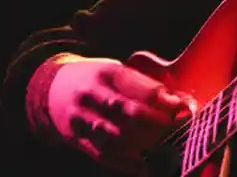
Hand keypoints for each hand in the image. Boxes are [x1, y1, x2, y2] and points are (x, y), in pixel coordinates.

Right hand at [46, 56, 190, 173]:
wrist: (52, 88)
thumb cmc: (96, 79)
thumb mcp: (116, 71)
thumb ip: (143, 85)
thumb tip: (178, 102)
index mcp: (108, 73)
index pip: (142, 89)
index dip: (167, 102)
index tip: (184, 109)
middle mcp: (93, 95)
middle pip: (130, 113)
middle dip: (157, 124)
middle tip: (174, 131)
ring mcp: (82, 118)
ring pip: (116, 137)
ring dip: (142, 146)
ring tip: (161, 150)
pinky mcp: (76, 138)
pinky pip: (102, 154)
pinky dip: (124, 163)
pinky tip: (141, 166)